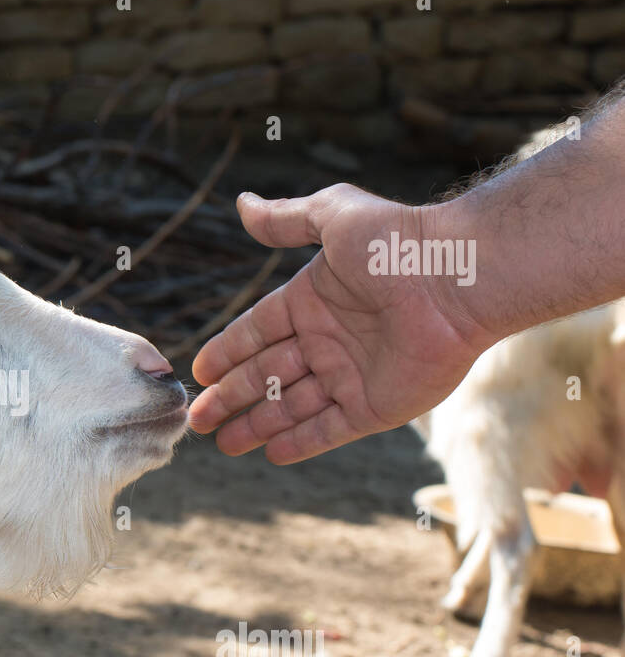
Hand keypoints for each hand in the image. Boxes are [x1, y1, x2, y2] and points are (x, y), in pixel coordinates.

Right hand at [189, 184, 494, 463]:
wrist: (458, 279)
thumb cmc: (397, 242)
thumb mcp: (333, 217)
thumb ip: (285, 220)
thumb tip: (241, 203)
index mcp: (313, 301)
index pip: (257, 332)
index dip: (227, 352)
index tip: (199, 372)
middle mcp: (329, 341)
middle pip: (267, 375)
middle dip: (231, 398)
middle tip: (197, 419)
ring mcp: (352, 376)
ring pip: (291, 406)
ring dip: (257, 425)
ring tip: (222, 444)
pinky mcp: (376, 408)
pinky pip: (329, 430)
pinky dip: (299, 443)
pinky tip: (270, 453)